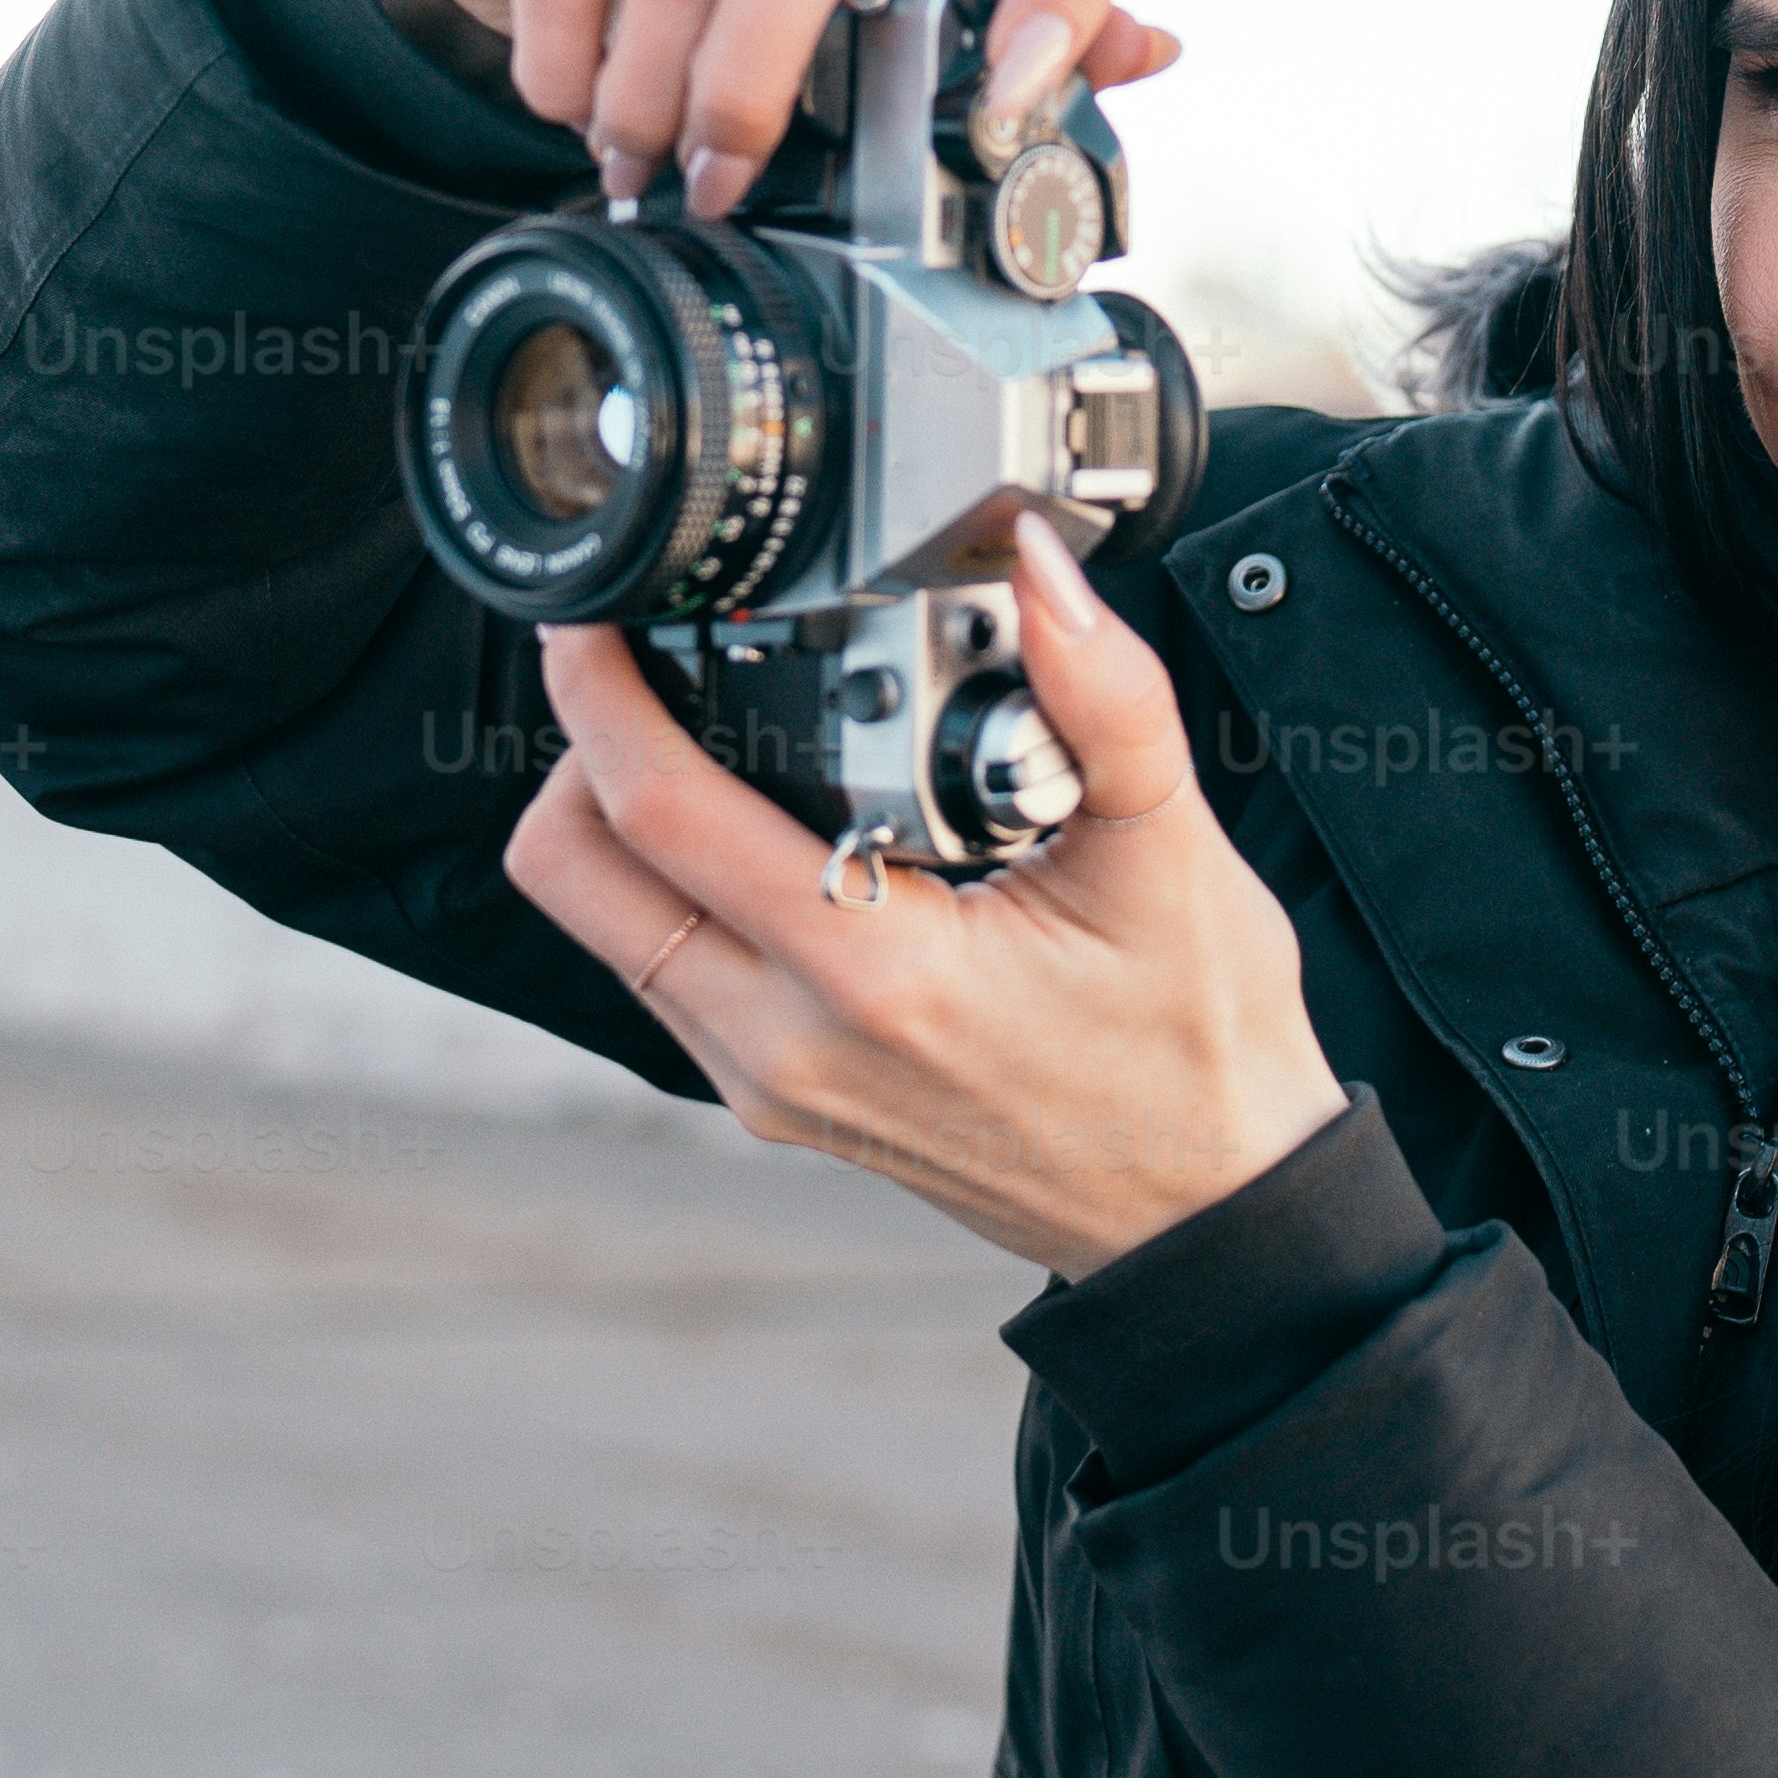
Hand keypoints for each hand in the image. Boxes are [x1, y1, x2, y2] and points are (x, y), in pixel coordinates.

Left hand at [504, 518, 1346, 1278]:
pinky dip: (669, 890)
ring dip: (617, 823)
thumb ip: (1106, 695)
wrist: (1206, 1212)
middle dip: (577, 749)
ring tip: (703, 737)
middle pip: (571, 873)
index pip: (660, 810)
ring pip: (601, 928)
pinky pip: (660, 974)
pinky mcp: (773, 1104)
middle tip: (637, 668)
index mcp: (876, 973)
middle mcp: (790, 1042)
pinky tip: (758, 835)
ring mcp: (768, 1085)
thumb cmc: (1198, 1048)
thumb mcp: (1170, 854)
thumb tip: (1039, 566)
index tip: (600, 615)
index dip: (600, 691)